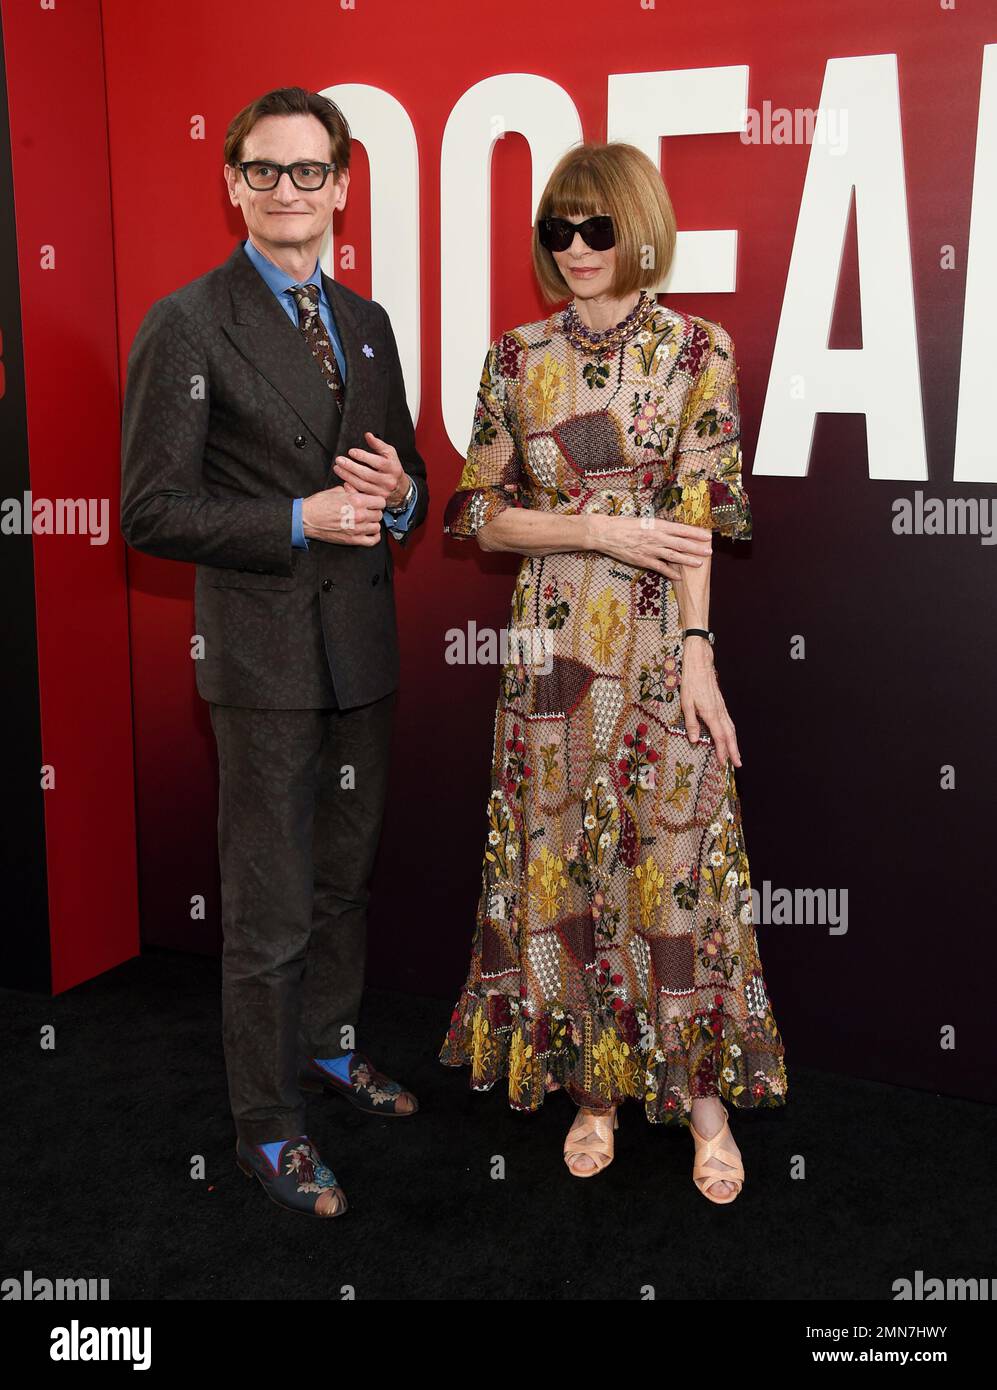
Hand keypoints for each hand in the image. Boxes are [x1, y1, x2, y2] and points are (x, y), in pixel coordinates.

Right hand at [301, 482, 383, 546]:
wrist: (306, 519)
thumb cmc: (319, 504)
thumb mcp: (336, 491)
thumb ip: (351, 491)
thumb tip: (358, 490)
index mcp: (357, 501)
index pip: (381, 501)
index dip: (377, 501)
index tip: (373, 502)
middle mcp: (360, 515)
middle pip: (379, 514)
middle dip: (374, 511)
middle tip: (368, 511)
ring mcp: (357, 529)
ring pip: (377, 526)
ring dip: (373, 523)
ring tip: (366, 521)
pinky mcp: (353, 540)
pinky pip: (372, 540)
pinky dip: (373, 536)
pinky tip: (369, 531)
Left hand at [332, 431, 406, 506]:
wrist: (400, 488)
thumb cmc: (392, 468)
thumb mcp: (390, 453)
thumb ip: (378, 444)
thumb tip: (368, 435)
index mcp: (392, 468)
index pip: (378, 462)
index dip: (363, 457)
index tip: (351, 452)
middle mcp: (388, 481)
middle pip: (367, 474)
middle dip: (351, 467)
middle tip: (340, 460)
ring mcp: (382, 492)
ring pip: (362, 485)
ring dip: (348, 476)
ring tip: (338, 469)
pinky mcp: (375, 499)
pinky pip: (361, 494)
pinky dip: (351, 489)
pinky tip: (344, 482)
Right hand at [591, 514, 711, 576]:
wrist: (606, 533)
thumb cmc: (623, 524)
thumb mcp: (643, 521)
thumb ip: (657, 527)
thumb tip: (670, 530)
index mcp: (657, 525)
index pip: (681, 529)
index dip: (695, 533)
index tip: (706, 535)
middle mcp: (656, 537)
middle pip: (681, 543)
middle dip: (696, 547)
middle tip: (709, 550)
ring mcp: (650, 550)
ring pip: (674, 556)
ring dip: (687, 560)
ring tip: (699, 563)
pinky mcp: (643, 560)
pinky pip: (660, 568)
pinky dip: (670, 573)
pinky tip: (679, 577)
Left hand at [680, 643, 741, 766]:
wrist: (700, 663)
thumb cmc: (691, 682)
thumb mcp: (685, 703)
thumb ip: (691, 722)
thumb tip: (695, 740)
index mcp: (710, 713)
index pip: (719, 737)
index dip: (721, 751)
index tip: (722, 763)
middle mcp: (719, 712)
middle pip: (729, 735)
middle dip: (734, 750)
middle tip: (737, 764)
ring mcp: (722, 707)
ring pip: (731, 728)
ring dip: (734, 743)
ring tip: (736, 754)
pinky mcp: (721, 704)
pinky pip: (729, 721)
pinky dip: (731, 732)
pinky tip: (729, 736)